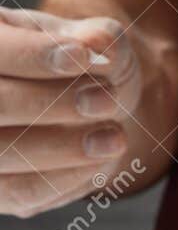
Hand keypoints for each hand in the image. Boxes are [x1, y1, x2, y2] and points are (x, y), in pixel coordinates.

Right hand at [0, 7, 139, 217]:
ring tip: (114, 137)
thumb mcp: (99, 43)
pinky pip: (21, 191)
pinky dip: (65, 178)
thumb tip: (97, 42)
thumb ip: (102, 38)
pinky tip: (101, 161)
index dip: (33, 54)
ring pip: (2, 151)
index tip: (84, 56)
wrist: (89, 112)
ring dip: (62, 147)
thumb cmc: (85, 69)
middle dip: (50, 103)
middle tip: (106, 99)